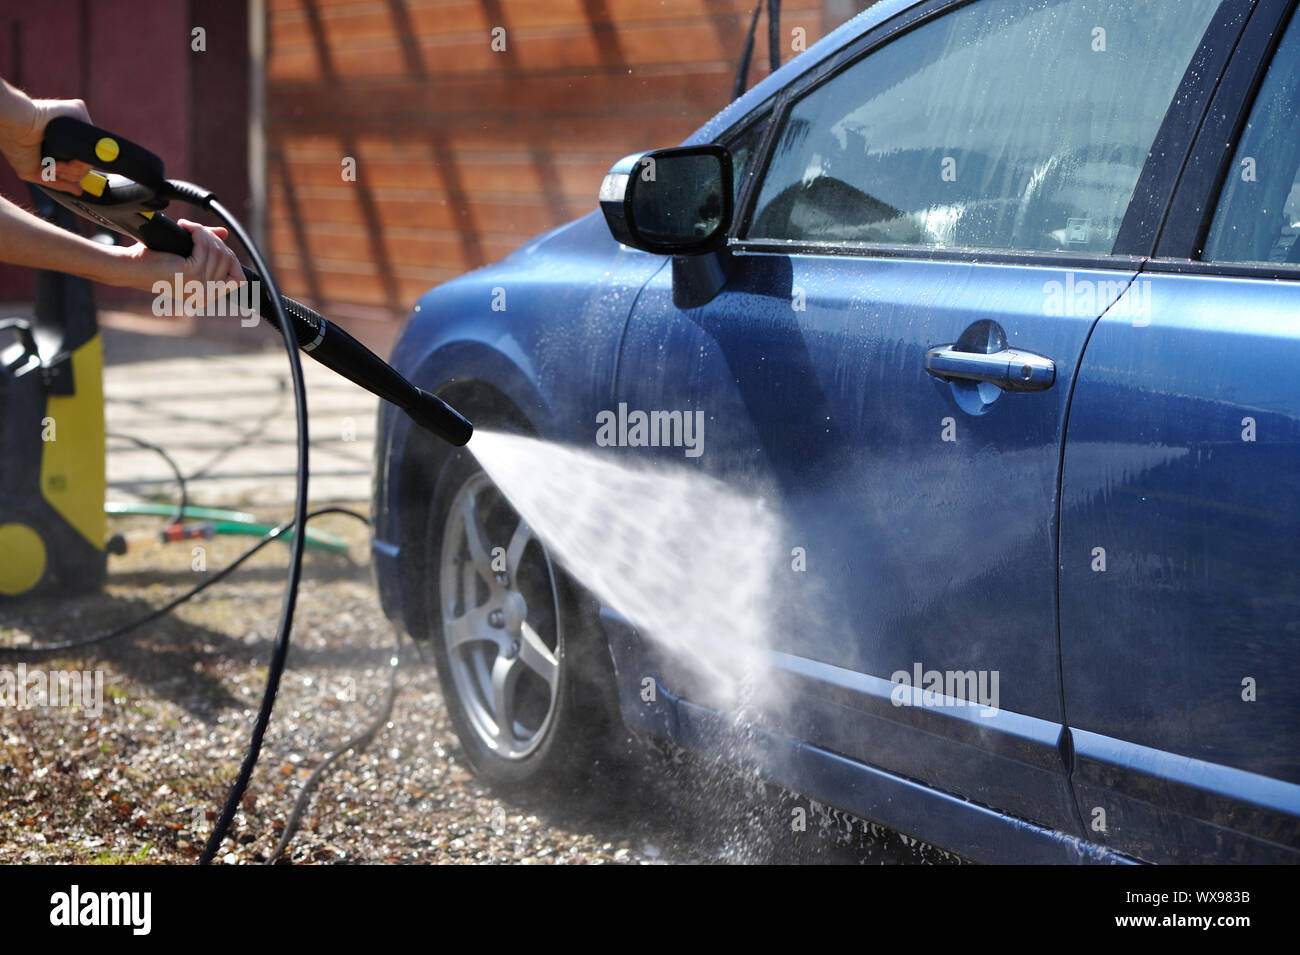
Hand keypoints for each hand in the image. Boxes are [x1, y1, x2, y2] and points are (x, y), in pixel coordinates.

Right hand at [0, 97, 92, 194]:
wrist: (11, 126)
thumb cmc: (15, 144)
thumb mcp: (35, 172)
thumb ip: (58, 182)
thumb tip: (79, 191)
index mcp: (63, 146)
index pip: (81, 166)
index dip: (72, 174)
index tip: (57, 171)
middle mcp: (71, 134)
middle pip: (87, 163)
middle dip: (71, 172)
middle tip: (55, 166)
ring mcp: (76, 122)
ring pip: (90, 155)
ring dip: (73, 166)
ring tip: (56, 160)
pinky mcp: (78, 110)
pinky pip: (90, 140)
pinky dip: (77, 153)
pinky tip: (62, 151)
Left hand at [106, 219, 245, 296]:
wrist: (130, 267)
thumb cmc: (152, 262)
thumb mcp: (185, 255)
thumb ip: (207, 248)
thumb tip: (224, 233)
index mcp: (207, 296)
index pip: (237, 278)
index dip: (230, 258)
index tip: (216, 244)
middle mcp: (207, 294)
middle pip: (228, 261)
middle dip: (214, 240)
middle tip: (196, 230)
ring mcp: (201, 285)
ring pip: (218, 252)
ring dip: (204, 233)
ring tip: (188, 227)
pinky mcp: (192, 272)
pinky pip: (205, 247)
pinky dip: (198, 232)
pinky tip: (185, 227)